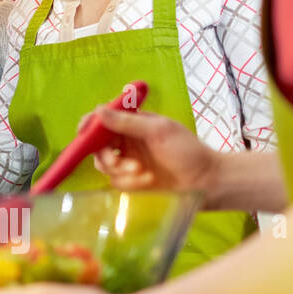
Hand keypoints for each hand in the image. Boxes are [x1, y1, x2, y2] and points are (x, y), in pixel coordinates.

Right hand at [91, 107, 220, 194]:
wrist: (207, 183)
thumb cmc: (188, 151)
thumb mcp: (159, 131)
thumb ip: (128, 122)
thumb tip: (98, 110)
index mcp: (132, 123)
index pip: (102, 120)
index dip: (90, 124)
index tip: (85, 132)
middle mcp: (126, 142)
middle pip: (96, 145)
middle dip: (107, 156)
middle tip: (124, 164)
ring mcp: (127, 162)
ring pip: (103, 165)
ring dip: (121, 170)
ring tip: (142, 173)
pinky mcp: (131, 182)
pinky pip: (115, 182)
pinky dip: (130, 183)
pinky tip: (148, 182)